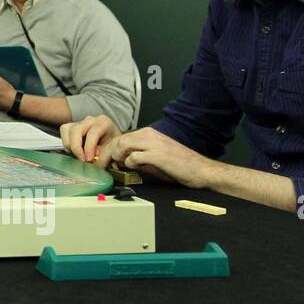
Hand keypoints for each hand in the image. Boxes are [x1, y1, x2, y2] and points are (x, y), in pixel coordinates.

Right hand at [60, 114, 119, 162]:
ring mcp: (79, 122)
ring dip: (70, 146)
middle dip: (77, 147)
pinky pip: (63, 132)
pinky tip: (74, 151)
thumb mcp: (112, 150)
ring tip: (78, 155)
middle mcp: (90, 120)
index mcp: (103, 122)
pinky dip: (66, 143)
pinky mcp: (71, 126)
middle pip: (76, 130)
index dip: (89, 148)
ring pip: (67, 130)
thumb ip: (103, 155)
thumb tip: (93, 160)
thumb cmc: (111, 146)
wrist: (110, 142)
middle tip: (82, 160)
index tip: (89, 160)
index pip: (92, 133)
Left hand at [97, 127, 215, 187]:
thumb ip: (139, 155)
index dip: (108, 149)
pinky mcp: (158, 155)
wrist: (201, 170)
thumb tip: (120, 161)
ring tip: (114, 167)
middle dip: (106, 153)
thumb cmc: (180, 165)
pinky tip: (132, 168)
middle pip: (118, 140)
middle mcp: (149, 135)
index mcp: (149, 134)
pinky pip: (134, 157)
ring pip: (123, 145)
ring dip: (115, 157)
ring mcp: (153, 144)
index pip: (121, 138)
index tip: (102, 160)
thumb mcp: (156, 156)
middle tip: (101, 166)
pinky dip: (129, 163)